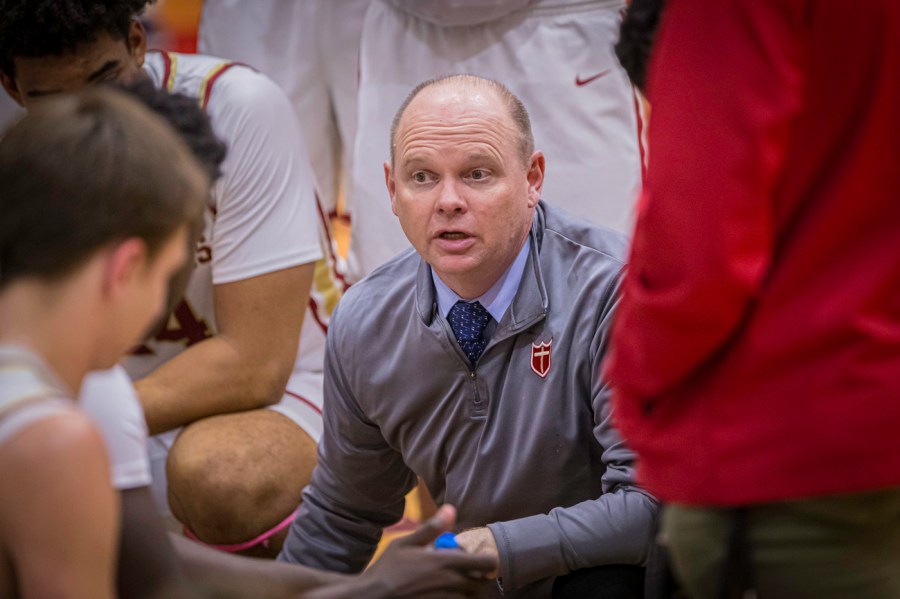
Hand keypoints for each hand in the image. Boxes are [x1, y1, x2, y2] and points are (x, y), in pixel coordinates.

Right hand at [360, 505, 495, 597]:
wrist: (373, 596)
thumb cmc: (388, 568)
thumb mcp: (406, 543)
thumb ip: (432, 528)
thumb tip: (451, 509)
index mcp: (445, 563)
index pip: (485, 563)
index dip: (489, 560)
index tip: (482, 557)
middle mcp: (450, 583)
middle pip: (483, 584)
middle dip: (481, 577)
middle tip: (472, 571)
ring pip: (472, 598)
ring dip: (471, 591)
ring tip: (460, 583)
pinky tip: (447, 593)